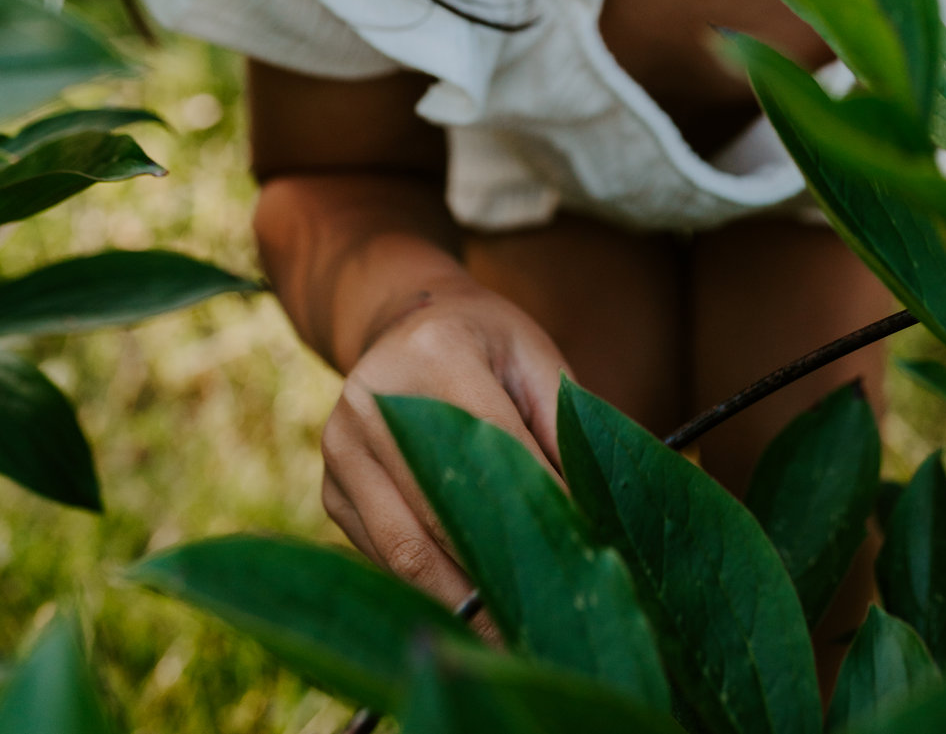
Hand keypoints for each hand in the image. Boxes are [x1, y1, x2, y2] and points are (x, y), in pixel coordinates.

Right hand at [321, 275, 566, 606]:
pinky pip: (384, 558)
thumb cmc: (487, 344)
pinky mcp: (330, 492)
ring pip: (405, 552)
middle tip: (543, 630)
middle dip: (496, 577)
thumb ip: (563, 424)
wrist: (405, 322)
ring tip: (510, 644)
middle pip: (440, 515)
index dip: (540, 508)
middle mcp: (372, 401)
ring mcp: (341, 450)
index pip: (494, 449)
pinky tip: (469, 619)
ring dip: (458, 606)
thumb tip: (595, 512)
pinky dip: (428, 592)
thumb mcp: (534, 356)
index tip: (581, 561)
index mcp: (434, 354)